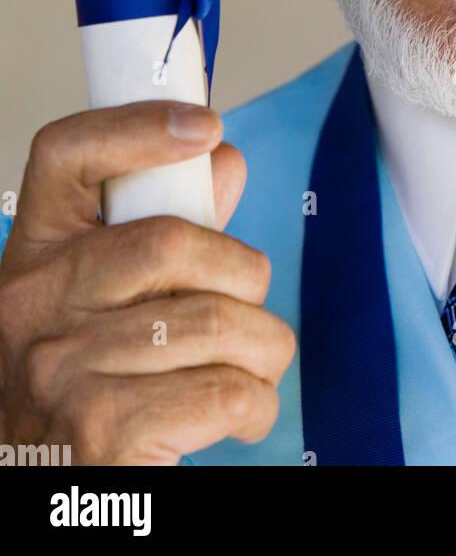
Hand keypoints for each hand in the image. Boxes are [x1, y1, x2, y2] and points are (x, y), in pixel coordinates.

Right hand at [0, 102, 295, 464]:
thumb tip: (221, 162)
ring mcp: (62, 370)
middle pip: (174, 240)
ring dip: (264, 347)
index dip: (138, 126)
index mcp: (34, 255)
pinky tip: (240, 413)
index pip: (65, 154)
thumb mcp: (98, 298)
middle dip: (244, 274)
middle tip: (249, 306)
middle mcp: (35, 304)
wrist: (41, 485)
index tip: (206, 126)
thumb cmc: (79, 386)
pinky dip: (257, 404)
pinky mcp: (104, 433)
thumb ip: (162, 229)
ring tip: (253, 367)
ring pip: (219, 322)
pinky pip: (227, 391)